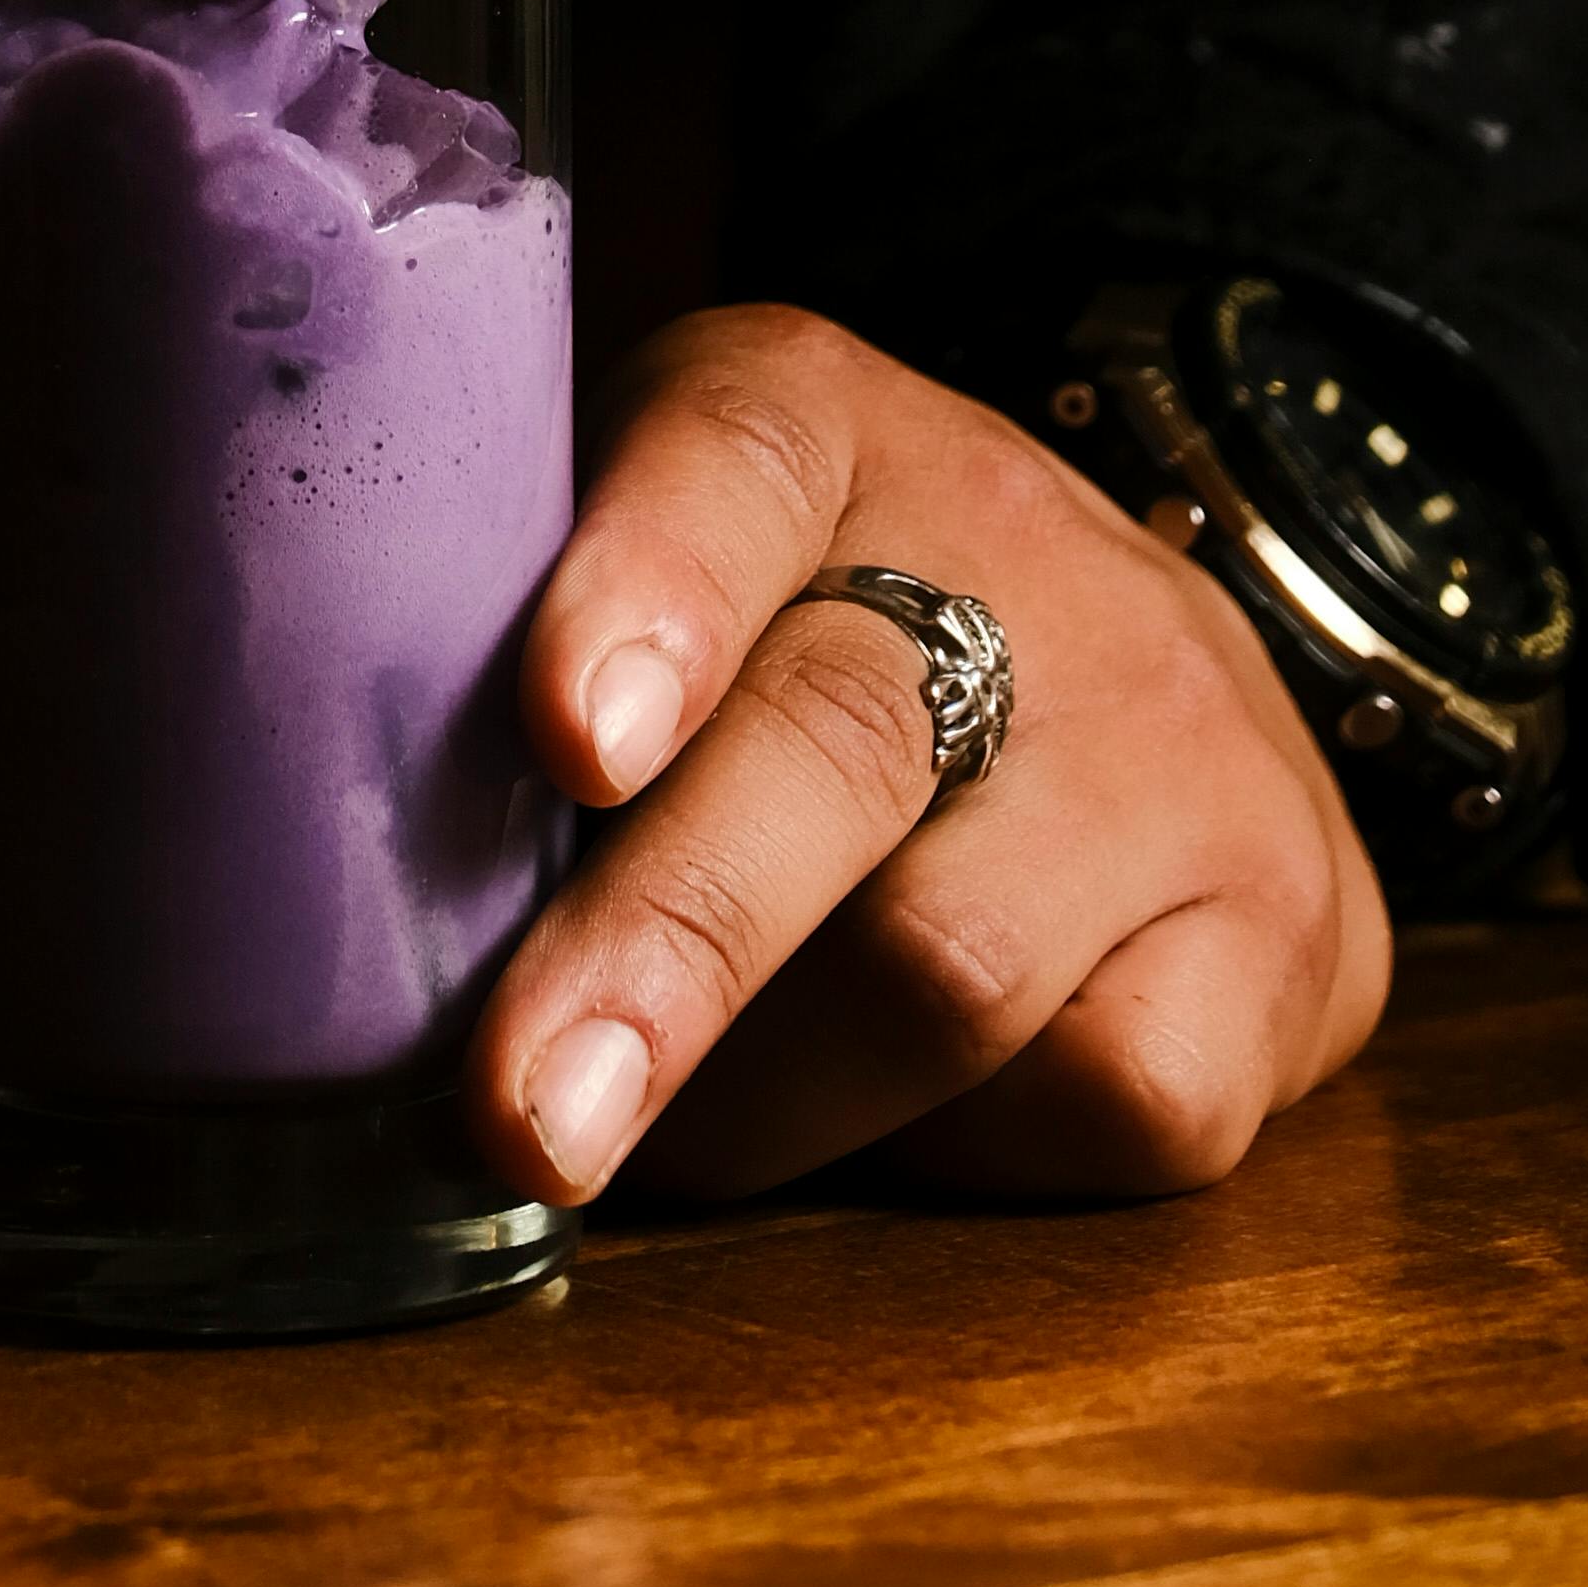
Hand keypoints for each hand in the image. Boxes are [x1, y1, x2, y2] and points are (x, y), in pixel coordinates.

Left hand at [465, 306, 1392, 1213]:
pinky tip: (895, 1127)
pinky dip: (965, 1163)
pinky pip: (1114, 1099)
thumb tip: (292, 884)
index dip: (646, 583)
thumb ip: (500, 647)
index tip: (566, 730)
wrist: (1140, 674)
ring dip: (762, 1103)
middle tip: (523, 1115)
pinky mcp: (1294, 930)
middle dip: (665, 949)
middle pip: (838, 746)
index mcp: (816, 423)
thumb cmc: (806, 645)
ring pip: (953, 965)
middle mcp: (1022, 550)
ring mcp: (1178, 740)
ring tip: (651, 1134)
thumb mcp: (655, 571)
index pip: (736, 451)